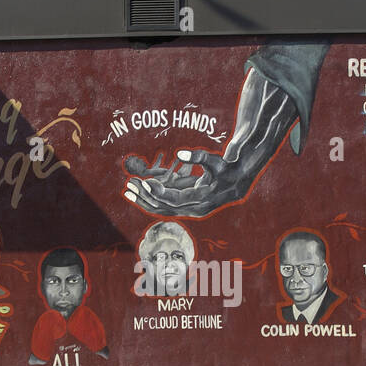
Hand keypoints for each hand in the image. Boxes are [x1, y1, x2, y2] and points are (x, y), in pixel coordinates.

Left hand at [123, 151, 248, 217]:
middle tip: (129, 185)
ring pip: (162, 210)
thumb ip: (199, 157)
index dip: (158, 192)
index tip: (144, 182)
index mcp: (201, 200)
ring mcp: (189, 212)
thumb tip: (180, 153)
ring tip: (128, 191)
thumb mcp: (215, 161)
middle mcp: (194, 210)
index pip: (174, 199)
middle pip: (164, 207)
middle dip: (145, 196)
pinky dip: (151, 201)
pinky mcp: (186, 209)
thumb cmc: (226, 169)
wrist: (237, 183)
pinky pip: (165, 208)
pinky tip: (139, 195)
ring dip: (144, 200)